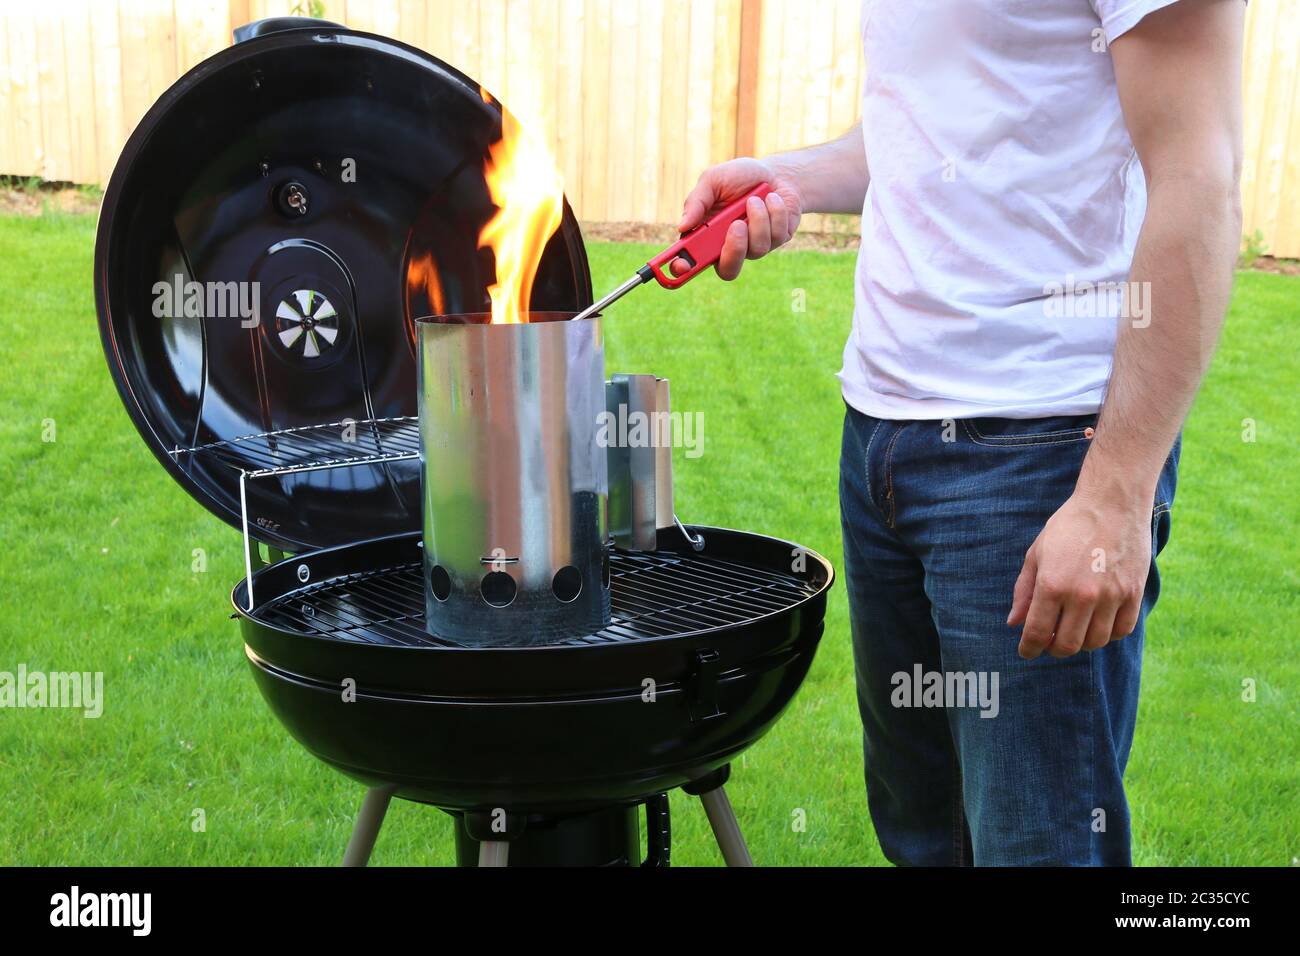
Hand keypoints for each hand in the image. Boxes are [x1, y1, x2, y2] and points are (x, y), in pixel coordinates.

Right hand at [674, 157, 803, 280]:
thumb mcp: (713, 180)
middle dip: (733, 250)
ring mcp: (754, 246)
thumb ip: (697, 201)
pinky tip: (772, 199)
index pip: (691, 263)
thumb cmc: (739, 176)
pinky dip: (774, 212)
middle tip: (736, 225)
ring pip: (756, 249)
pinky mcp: (776, 241)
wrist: (775, 171)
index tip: (682, 264)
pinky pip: (776, 235)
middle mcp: (729, 246)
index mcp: (707, 236)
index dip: (683, 270)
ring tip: (755, 199)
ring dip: (757, 218)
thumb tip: (683, 226)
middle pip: (728, 270)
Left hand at [1008, 493, 1151, 658]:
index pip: (1037, 633)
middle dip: (1053, 650)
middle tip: (1049, 643)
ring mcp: (1111, 596)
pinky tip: (1096, 624)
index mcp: (1052, 584)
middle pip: (1067, 645)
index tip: (1026, 652)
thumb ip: (1025, 591)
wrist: (1112, 504)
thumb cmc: (1069, 527)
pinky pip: (1121, 631)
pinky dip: (1107, 635)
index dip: (1029, 649)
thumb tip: (1014, 623)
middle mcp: (1082, 595)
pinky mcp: (1134, 594)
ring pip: (1095, 642)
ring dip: (1080, 643)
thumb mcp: (1037, 554)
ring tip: (1072, 631)